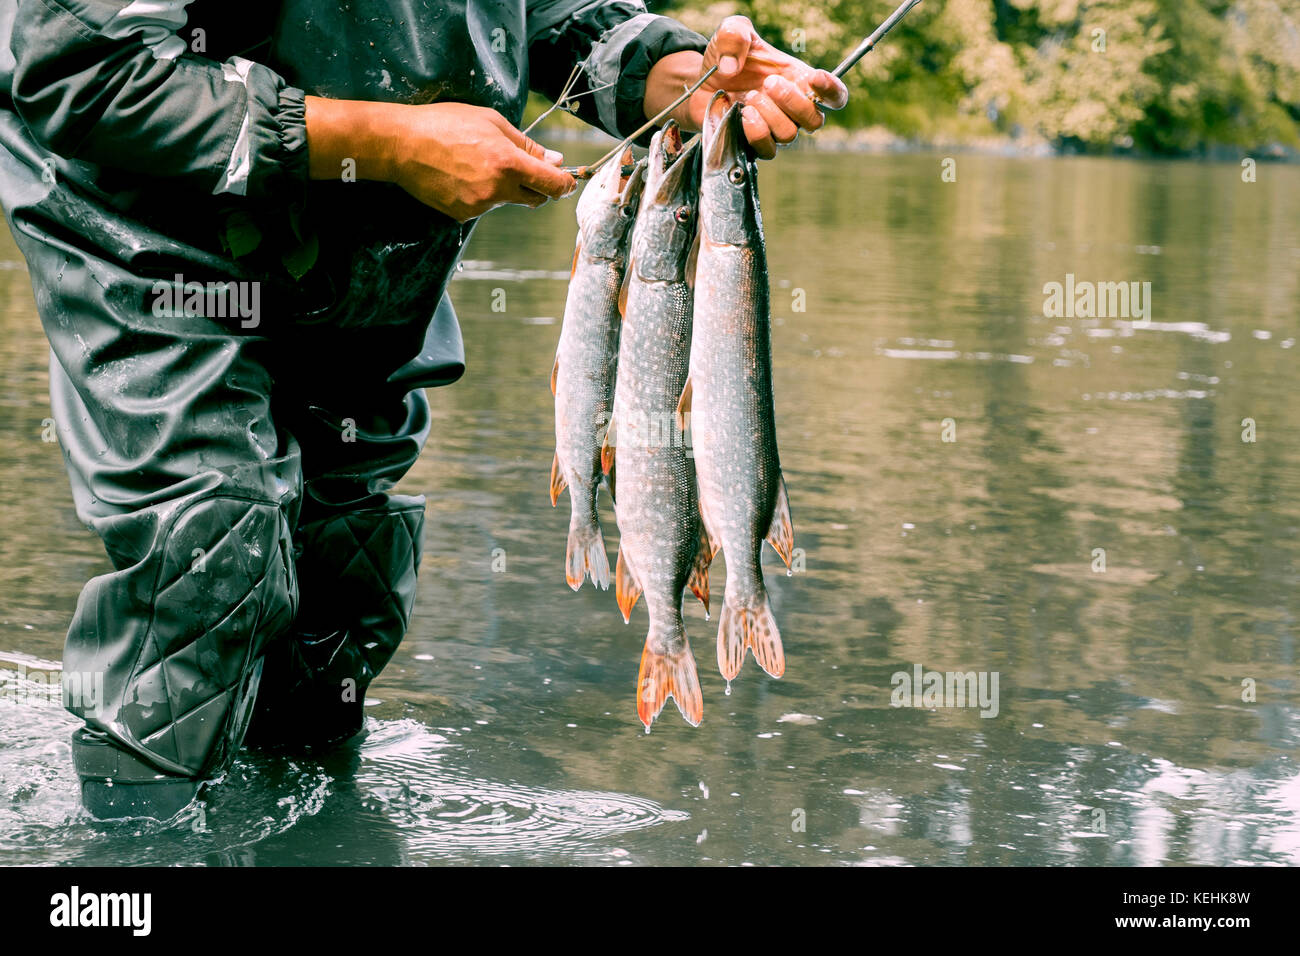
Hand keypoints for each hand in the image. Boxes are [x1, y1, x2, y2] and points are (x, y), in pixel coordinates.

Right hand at [306, 97, 575, 221]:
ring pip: (507, 200)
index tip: (568, 181)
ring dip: (504, 187)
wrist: (402, 144)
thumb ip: (527, 145)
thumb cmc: (446, 124)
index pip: (552, 184)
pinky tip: (461, 176)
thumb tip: (556, 160)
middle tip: (525, 167)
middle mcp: (497, 189)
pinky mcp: (462, 215)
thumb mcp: (491, 122)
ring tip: (476, 163)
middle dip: (537, 185)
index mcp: (508, 163)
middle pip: (535, 198)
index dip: (565, 184)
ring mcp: (479, 206)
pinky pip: (484, 206)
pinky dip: (481, 194)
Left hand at [647, 17, 849, 159]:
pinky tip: (744, 115)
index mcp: (799, 81)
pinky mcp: (756, 144)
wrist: (702, 83)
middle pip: (815, 120)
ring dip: (770, 115)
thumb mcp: (731, 33)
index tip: (816, 78)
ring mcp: (775, 129)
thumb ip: (735, 34)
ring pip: (790, 134)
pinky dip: (757, 133)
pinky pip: (768, 150)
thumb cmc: (726, 58)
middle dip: (793, 101)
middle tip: (769, 83)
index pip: (834, 96)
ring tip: (750, 97)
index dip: (832, 91)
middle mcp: (792, 109)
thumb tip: (733, 64)